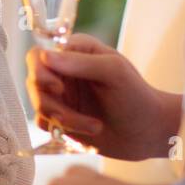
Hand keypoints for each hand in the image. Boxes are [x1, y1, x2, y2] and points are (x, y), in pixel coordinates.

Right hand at [26, 34, 179, 160]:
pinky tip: (90, 130)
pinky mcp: (60, 118)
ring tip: (94, 126)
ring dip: (63, 119)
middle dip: (50, 102)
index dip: (40, 70)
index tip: (57, 87)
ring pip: (38, 105)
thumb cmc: (138, 96)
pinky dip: (63, 129)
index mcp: (74, 52)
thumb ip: (80, 62)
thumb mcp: (114, 72)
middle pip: (33, 81)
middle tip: (68, 115)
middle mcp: (63, 72)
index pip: (38, 55)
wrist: (150, 132)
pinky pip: (44, 122)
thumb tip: (45, 56)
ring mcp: (61, 96)